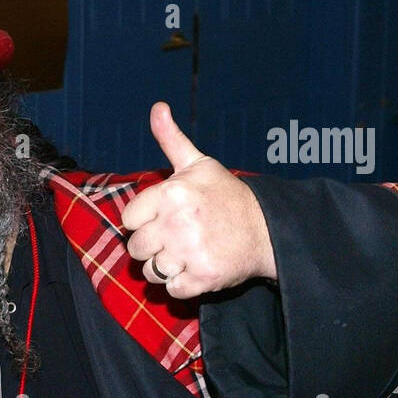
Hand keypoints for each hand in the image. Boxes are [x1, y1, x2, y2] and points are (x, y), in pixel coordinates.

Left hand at [120, 102, 275, 298]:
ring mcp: (190, 252)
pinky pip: (171, 289)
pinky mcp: (202, 278)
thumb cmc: (227, 196)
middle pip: (135, 248)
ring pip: (150, 271)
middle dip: (152, 246)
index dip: (144, 221)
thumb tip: (157, 107)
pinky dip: (181, 284)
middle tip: (177, 237)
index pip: (129, 219)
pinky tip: (196, 268)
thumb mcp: (200, 164)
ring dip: (165, 266)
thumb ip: (172, 140)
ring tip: (187, 253)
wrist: (268, 229)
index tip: (164, 217)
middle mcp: (177, 222)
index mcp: (172, 193)